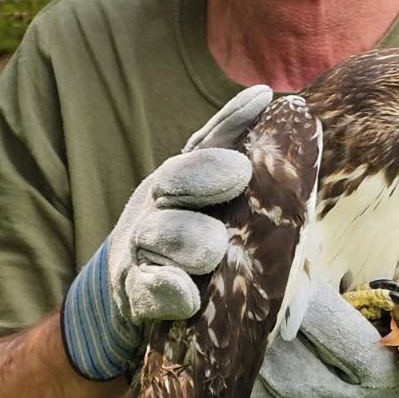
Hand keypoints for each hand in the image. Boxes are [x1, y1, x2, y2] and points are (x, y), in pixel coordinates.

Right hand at [61, 86, 271, 380]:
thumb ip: (238, 165)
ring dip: (186, 238)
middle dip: (203, 175)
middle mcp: (156, 207)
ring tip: (213, 248)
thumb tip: (266, 101)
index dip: (229, 123)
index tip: (262, 106)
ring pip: (157, 235)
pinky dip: (165, 289)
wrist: (134, 296)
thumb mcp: (212, 205)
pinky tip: (186, 296)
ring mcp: (139, 249)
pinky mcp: (132, 294)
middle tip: (238, 175)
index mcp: (180, 182)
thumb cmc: (190, 246)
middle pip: (173, 181)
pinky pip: (145, 288)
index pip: (202, 145)